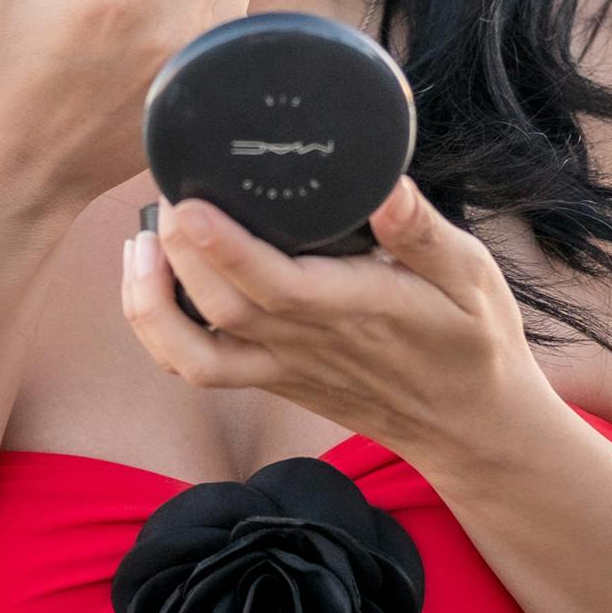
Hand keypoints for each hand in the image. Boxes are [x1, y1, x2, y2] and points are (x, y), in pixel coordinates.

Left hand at [121, 173, 538, 461]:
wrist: (468, 427)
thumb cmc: (472, 340)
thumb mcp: (472, 276)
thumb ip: (423, 232)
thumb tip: (386, 185)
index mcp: (356, 311)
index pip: (276, 285)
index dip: (224, 247)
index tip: (188, 202)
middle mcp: (307, 344)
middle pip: (219, 308)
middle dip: (176, 253)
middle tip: (162, 190)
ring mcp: (282, 369)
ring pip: (193, 352)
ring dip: (150, 302)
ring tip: (139, 243)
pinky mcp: (270, 380)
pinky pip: (198, 369)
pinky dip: (158, 334)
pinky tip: (151, 283)